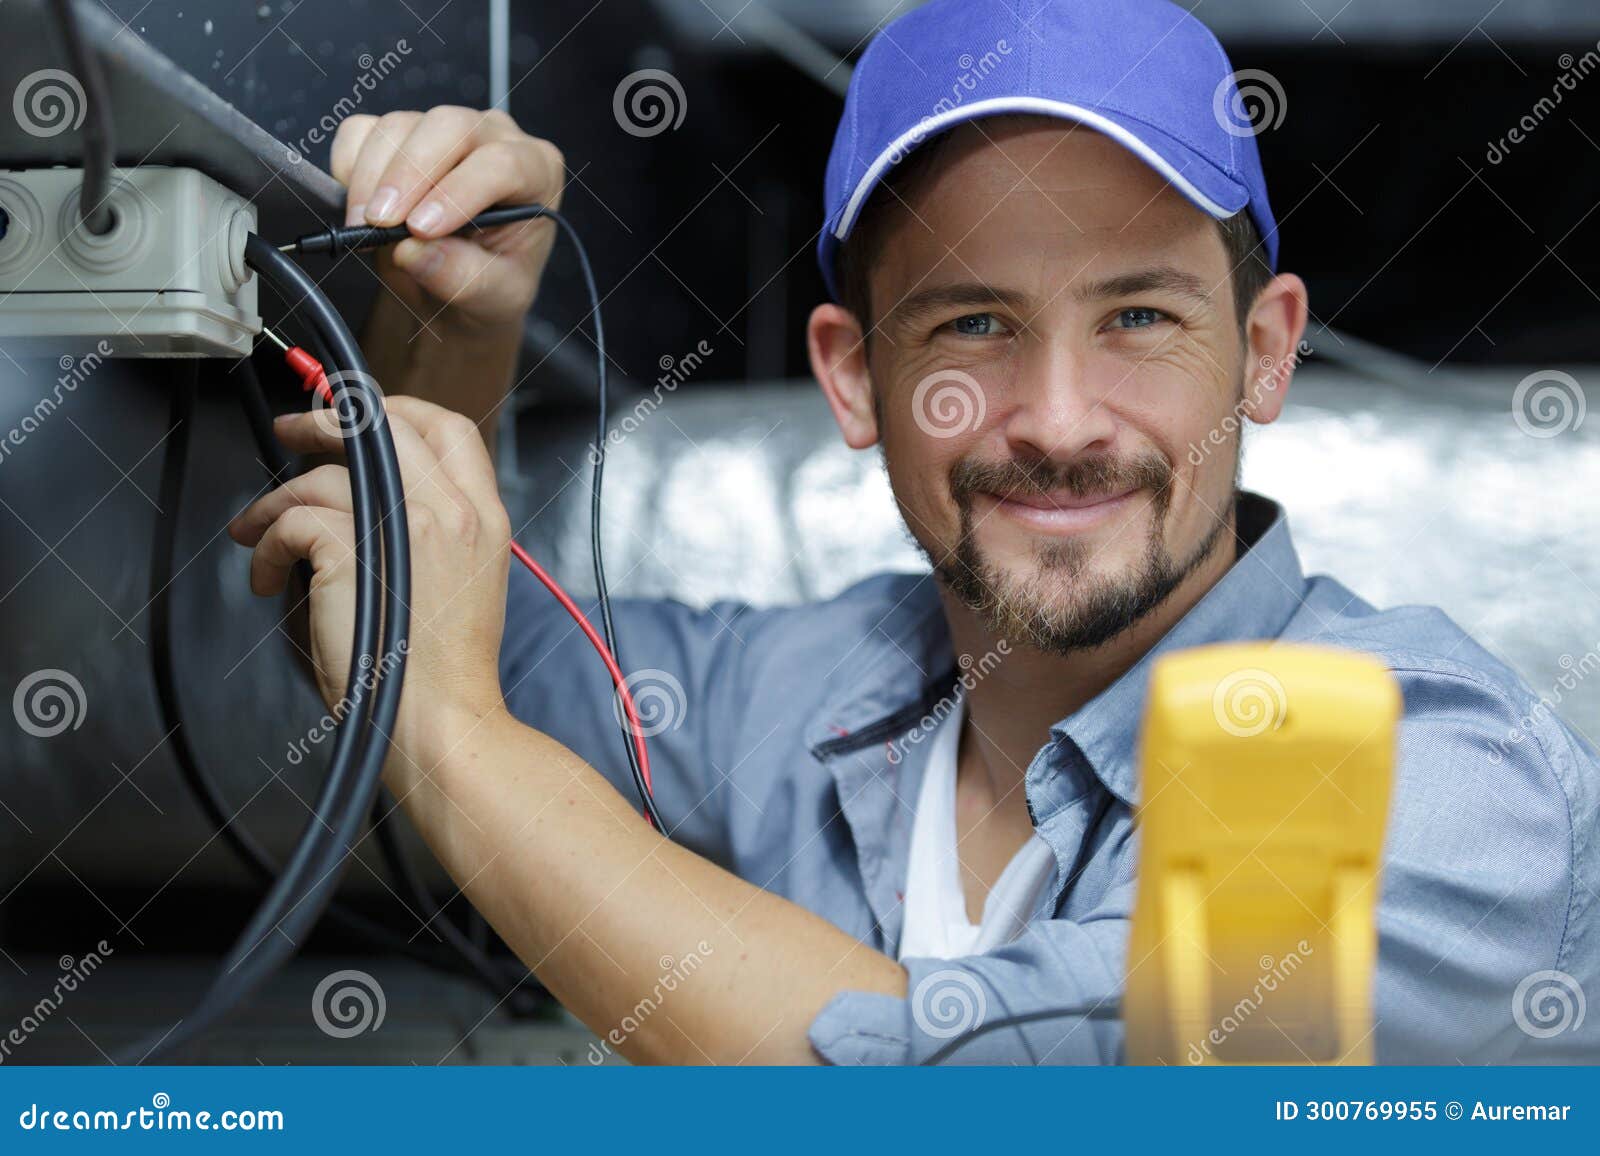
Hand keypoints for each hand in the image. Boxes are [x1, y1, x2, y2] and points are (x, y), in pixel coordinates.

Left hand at [227, 397, 513, 774]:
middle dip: (325, 422)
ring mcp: (406, 528)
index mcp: (484, 518)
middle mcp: (451, 512)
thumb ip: (435, 532)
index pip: (448, 428)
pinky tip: (268, 579)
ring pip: (323, 475)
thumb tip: (366, 496)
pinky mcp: (354, 552)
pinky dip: (266, 547)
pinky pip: (292, 521)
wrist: (440, 720)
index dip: (396, 409)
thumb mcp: (463, 581)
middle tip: (291, 433)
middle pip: (382, 428)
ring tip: (257, 535)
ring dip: (276, 500)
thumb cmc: (440, 669)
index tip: (357, 417)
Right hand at [330, 106, 565, 334]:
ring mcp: (443, 130)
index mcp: (535, 171)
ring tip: (367, 228)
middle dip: (408, 174)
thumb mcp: (494, 297)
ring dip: (373, 178)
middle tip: (381, 222)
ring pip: (398, 127)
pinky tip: (360, 206)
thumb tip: (415, 251)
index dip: (460, 192)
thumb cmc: (491, 284)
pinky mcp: (398, 133)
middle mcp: (493, 138)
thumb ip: (463, 277)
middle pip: (448, 127)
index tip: (422, 228)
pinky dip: (350, 168)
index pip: (502, 164)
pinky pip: (362, 132)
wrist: (459, 288)